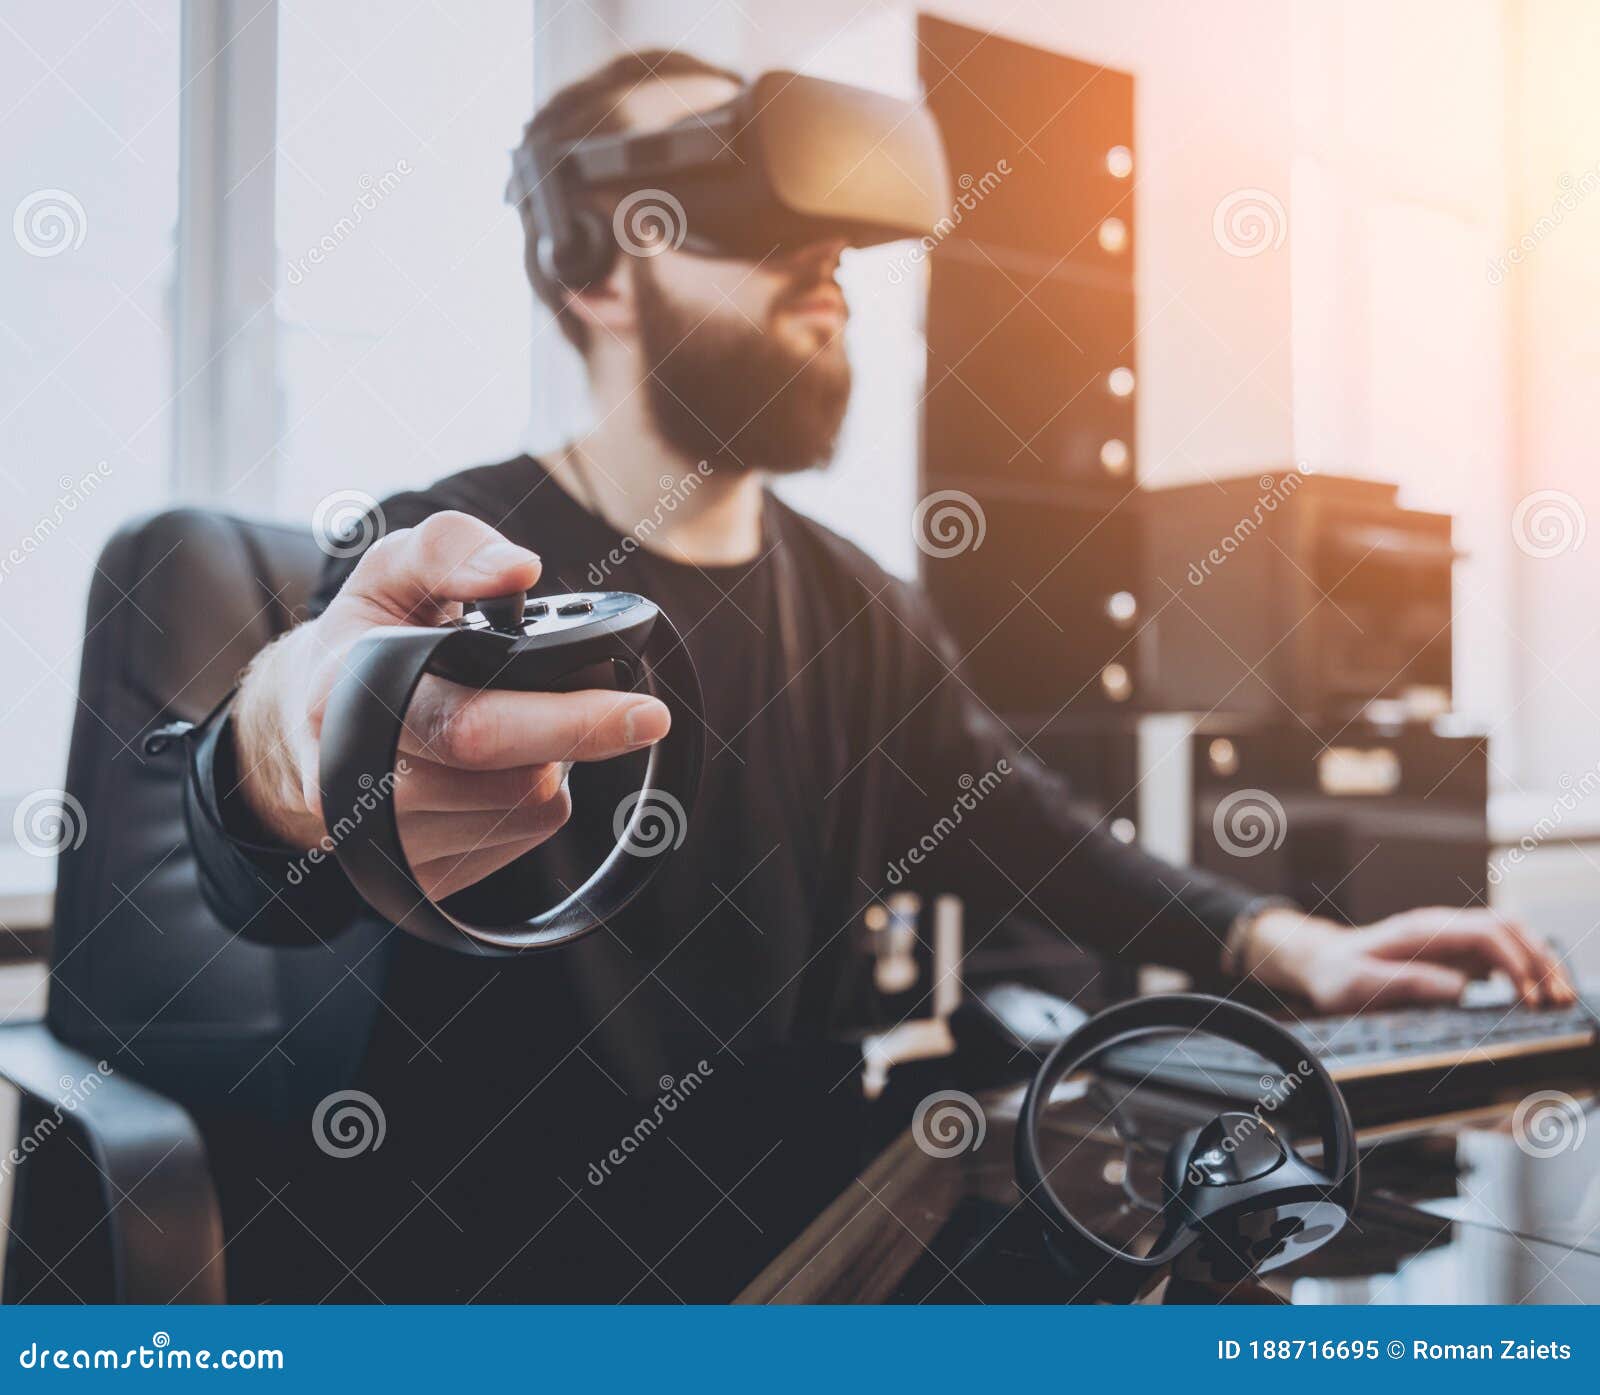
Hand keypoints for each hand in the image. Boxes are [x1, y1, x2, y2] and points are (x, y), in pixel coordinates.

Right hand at [232, 510, 669, 899]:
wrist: (297, 726)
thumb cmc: (363, 637)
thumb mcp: (391, 569)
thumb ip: (451, 549)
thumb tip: (518, 569)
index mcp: (349, 697)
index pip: (472, 725)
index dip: (566, 721)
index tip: (646, 712)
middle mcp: (358, 783)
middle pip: (512, 780)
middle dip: (573, 736)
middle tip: (619, 707)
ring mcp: (385, 844)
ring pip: (526, 811)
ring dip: (549, 763)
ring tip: (512, 718)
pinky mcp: (418, 879)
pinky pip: (520, 840)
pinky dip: (532, 797)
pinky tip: (499, 763)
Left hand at [1239, 906, 1576, 1013]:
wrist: (1324, 963)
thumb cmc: (1339, 975)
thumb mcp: (1361, 984)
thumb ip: (1407, 984)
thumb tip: (1460, 990)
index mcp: (1424, 930)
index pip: (1485, 932)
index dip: (1515, 962)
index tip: (1530, 998)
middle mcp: (1444, 928)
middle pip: (1508, 928)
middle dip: (1540, 961)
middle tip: (1559, 1001)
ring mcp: (1453, 938)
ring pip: (1512, 937)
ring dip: (1540, 963)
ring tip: (1561, 1000)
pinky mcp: (1457, 954)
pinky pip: (1502, 953)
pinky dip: (1526, 971)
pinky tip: (1538, 998)